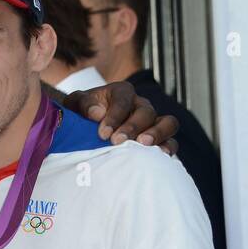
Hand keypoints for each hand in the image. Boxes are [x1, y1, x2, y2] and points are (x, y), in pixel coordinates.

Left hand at [63, 82, 178, 155]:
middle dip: (132, 127)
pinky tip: (159, 156)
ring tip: (143, 145)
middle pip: (146, 112)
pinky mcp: (159, 138)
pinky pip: (171, 141)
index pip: (123, 100)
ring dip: (157, 134)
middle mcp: (141, 104)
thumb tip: (97, 113)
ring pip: (167, 123)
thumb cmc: (83, 112)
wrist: (87, 126)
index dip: (115, 116)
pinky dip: (167, 147)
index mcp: (122, 92)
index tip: (102, 133)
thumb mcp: (76, 104)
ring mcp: (152, 121)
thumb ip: (83, 104)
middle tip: (117, 141)